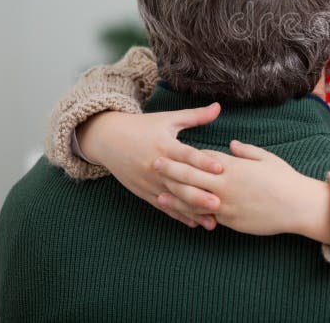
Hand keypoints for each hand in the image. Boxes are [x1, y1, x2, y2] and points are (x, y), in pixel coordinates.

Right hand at [76, 104, 222, 228]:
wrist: (107, 140)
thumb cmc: (142, 127)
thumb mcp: (167, 119)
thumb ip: (195, 116)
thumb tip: (219, 106)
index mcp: (164, 146)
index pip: (186, 155)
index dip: (203, 161)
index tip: (221, 168)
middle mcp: (156, 166)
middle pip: (180, 182)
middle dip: (199, 194)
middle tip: (220, 203)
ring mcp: (149, 182)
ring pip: (174, 199)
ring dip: (193, 211)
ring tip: (213, 222)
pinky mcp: (145, 192)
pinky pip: (164, 207)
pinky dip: (179, 215)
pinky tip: (195, 223)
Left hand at [154, 140, 329, 243]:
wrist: (297, 205)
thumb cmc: (284, 178)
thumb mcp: (267, 158)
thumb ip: (246, 151)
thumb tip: (231, 145)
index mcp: (234, 166)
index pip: (204, 158)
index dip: (187, 154)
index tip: (172, 149)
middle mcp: (225, 185)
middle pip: (191, 176)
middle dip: (171, 170)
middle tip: (154, 164)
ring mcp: (226, 204)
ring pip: (193, 199)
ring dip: (174, 196)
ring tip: (159, 193)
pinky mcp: (229, 221)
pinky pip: (206, 216)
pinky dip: (192, 215)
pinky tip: (182, 215)